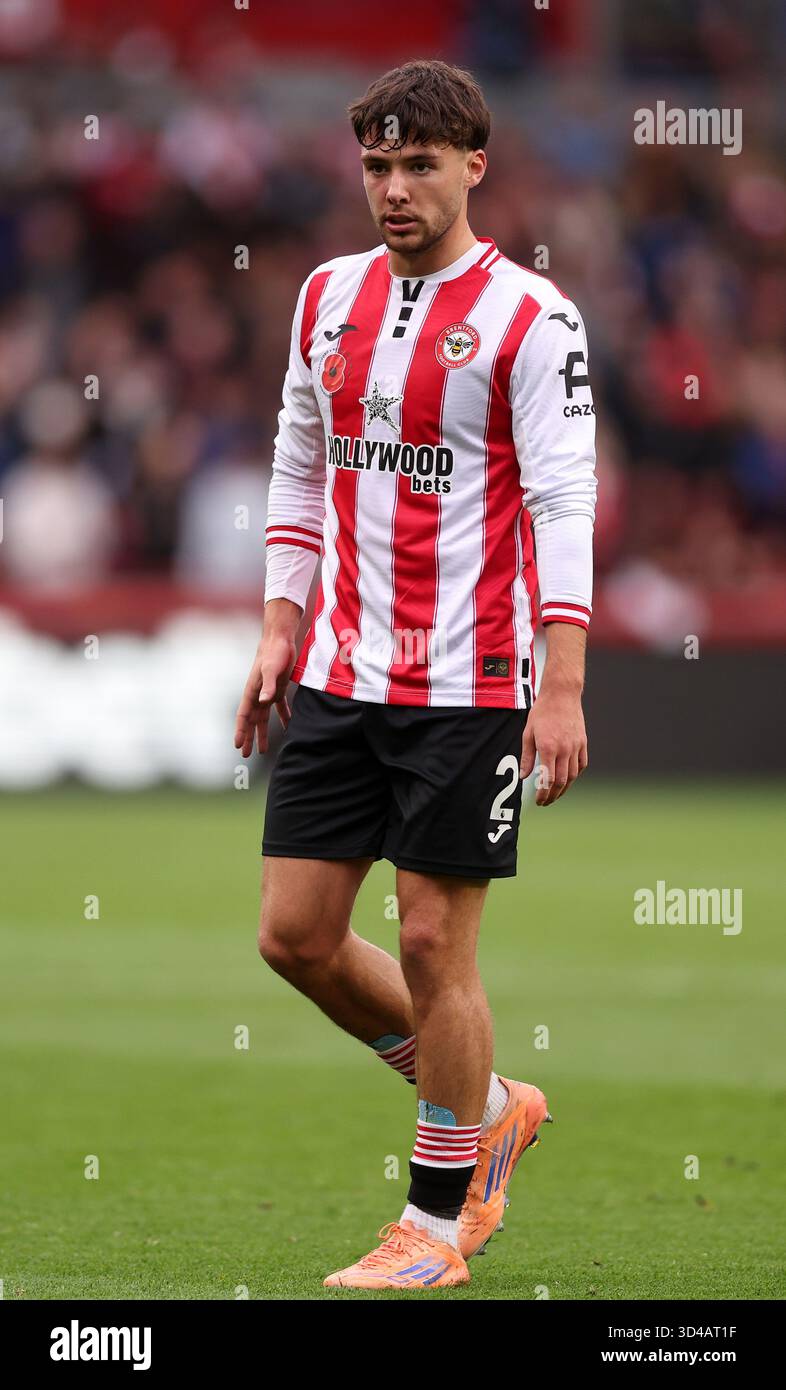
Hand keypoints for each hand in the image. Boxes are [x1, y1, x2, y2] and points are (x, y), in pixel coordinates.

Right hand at [234, 622, 297, 756]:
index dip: (240, 731)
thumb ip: (268, 686)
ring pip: (263, 718)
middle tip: (245, 755)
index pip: (243, 716)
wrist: (280, 640)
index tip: (238, 745)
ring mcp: (267, 693)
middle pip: (251, 721)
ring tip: (263, 750)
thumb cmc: (273, 653)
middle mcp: (258, 695)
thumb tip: (264, 702)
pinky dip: (283, 718)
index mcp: (251, 691)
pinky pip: (279, 708)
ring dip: (263, 733)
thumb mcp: (270, 669)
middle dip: (249, 737)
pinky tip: (288, 728)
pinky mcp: (278, 689)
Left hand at [519, 686, 587, 805]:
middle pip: (561, 782)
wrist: (562, 695)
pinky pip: (582, 764)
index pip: (547, 779)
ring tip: (555, 794)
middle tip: (545, 802)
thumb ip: (527, 757)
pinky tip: (568, 778)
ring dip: (564, 788)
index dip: (544, 794)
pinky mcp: (583, 743)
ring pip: (573, 776)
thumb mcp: (528, 733)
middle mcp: (564, 749)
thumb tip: (524, 776)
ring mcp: (576, 746)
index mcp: (548, 748)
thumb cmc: (542, 712)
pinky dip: (575, 774)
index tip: (539, 801)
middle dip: (553, 795)